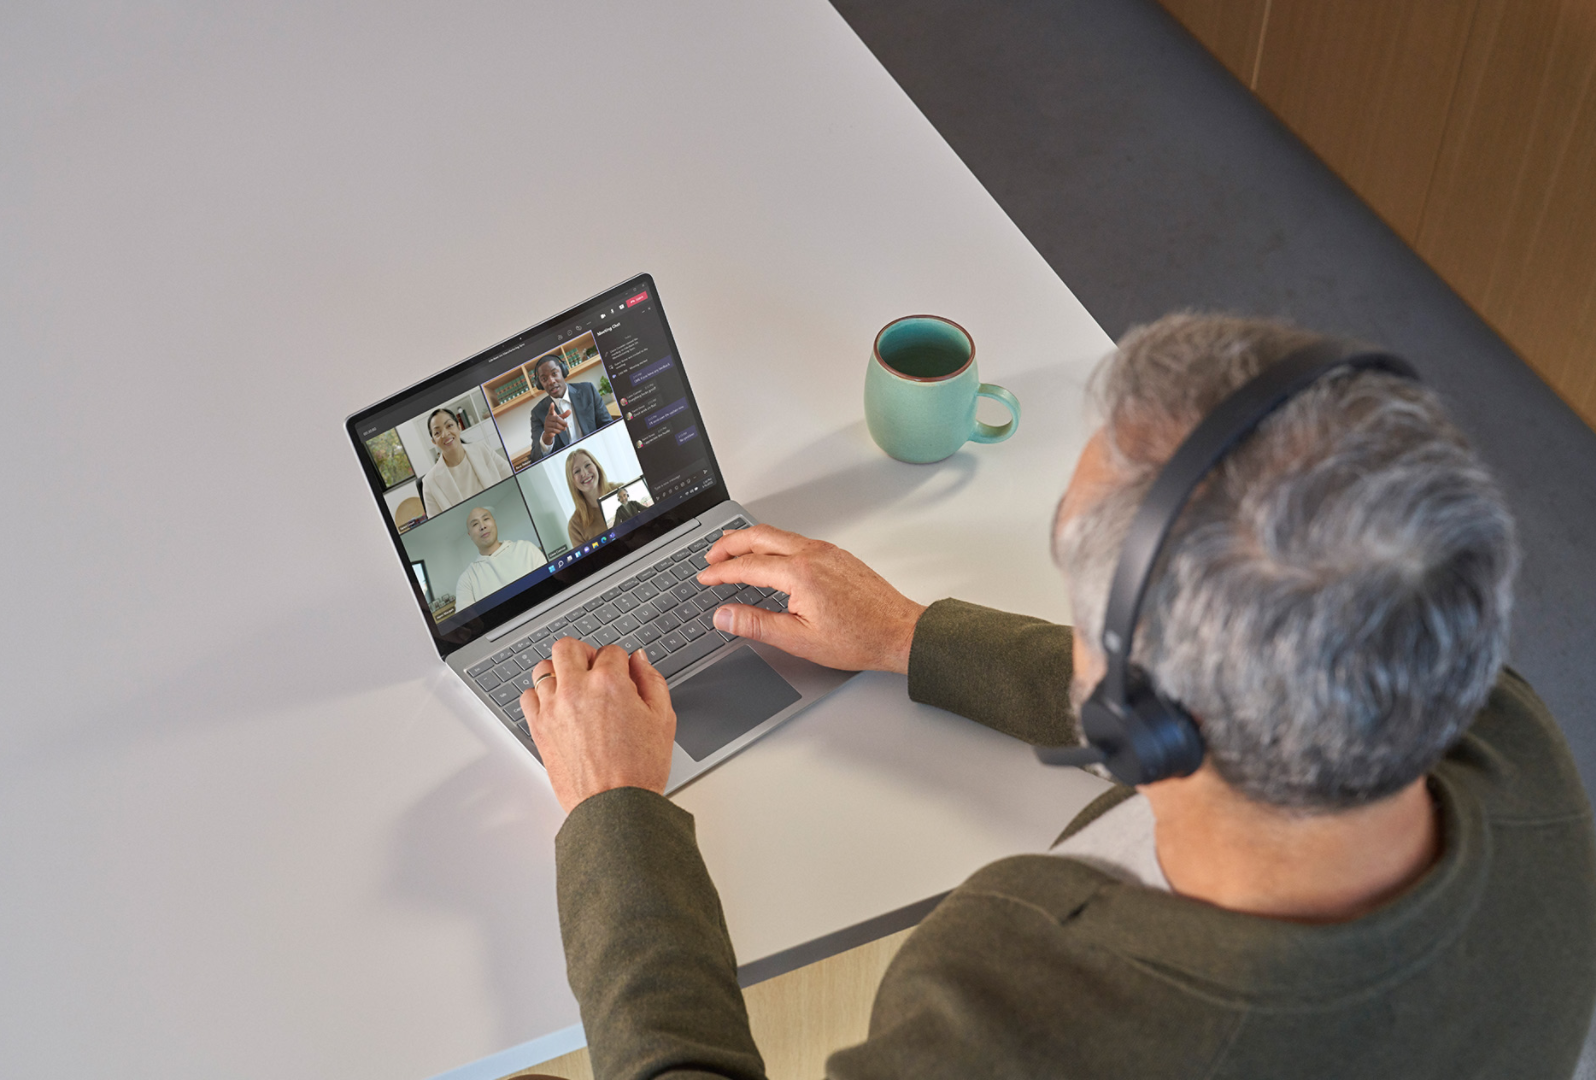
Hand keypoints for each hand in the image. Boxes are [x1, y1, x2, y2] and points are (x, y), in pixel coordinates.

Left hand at [521, 638, 675, 812]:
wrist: (615, 807)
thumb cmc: (639, 770)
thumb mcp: (663, 718)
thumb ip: (651, 680)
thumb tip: (639, 661)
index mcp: (609, 683)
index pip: (611, 651)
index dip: (621, 662)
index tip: (623, 674)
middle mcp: (576, 690)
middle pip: (568, 647)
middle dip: (584, 654)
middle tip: (594, 669)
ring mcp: (553, 708)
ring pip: (543, 668)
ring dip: (559, 672)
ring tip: (573, 686)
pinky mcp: (538, 728)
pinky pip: (528, 697)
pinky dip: (540, 696)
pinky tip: (557, 706)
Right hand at [541, 401, 569, 445]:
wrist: (549, 431)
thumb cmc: (555, 423)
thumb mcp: (560, 418)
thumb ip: (564, 415)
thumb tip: (570, 410)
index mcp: (551, 414)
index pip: (551, 410)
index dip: (552, 407)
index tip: (552, 403)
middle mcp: (548, 418)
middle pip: (557, 419)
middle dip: (564, 423)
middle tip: (567, 425)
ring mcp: (546, 424)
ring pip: (557, 426)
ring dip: (562, 428)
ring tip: (563, 428)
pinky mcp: (547, 430)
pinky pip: (555, 431)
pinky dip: (559, 431)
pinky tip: (559, 431)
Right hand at [697, 525, 925, 673]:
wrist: (899, 632)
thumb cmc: (859, 638)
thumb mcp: (799, 640)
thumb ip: (756, 624)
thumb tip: (724, 615)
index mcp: (799, 574)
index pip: (746, 566)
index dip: (720, 572)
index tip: (704, 577)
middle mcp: (812, 554)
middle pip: (758, 536)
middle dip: (729, 543)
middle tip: (711, 556)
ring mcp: (826, 551)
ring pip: (778, 534)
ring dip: (750, 540)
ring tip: (733, 551)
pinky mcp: (837, 555)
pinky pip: (795, 540)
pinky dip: (772, 543)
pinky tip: (770, 556)